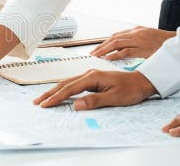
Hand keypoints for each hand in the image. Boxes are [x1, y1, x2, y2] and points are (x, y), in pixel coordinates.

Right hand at [33, 70, 157, 109]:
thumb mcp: (114, 97)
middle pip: (64, 84)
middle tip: (38, 102)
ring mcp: (90, 76)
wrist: (142, 82)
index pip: (69, 89)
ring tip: (44, 98)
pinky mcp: (93, 79)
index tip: (46, 104)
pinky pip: (74, 84)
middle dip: (50, 93)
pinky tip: (59, 93)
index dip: (56, 97)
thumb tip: (76, 104)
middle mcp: (89, 74)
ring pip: (68, 83)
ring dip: (55, 91)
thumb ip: (94, 100)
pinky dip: (64, 89)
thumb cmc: (131, 89)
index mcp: (93, 77)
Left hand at [90, 26, 175, 60]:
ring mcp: (140, 41)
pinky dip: (115, 55)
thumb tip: (124, 50)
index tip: (97, 48)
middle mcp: (136, 34)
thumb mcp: (149, 38)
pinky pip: (126, 52)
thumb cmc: (166, 43)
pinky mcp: (144, 49)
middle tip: (93, 53)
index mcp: (137, 31)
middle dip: (101, 46)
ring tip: (96, 55)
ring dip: (104, 50)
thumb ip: (137, 42)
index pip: (117, 36)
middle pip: (114, 39)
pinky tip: (108, 58)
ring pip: (117, 44)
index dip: (105, 43)